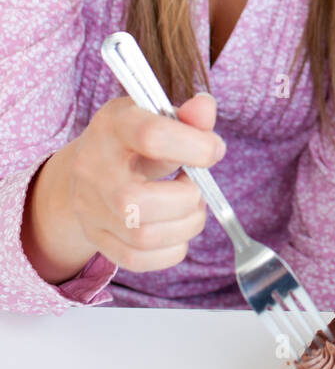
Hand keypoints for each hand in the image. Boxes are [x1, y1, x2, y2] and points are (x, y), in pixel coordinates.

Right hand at [65, 93, 225, 273]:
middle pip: (135, 201)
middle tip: (196, 188)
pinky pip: (137, 260)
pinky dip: (172, 250)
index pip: (151, 136)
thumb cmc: (132, 140)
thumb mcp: (155, 116)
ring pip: (142, 236)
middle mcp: (94, 169)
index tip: (213, 150)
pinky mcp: (97, 238)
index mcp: (112, 127)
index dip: (194, 146)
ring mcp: (91, 208)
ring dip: (186, 226)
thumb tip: (206, 108)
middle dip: (186, 199)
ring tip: (192, 208)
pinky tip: (178, 230)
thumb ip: (186, 116)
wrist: (88, 170)